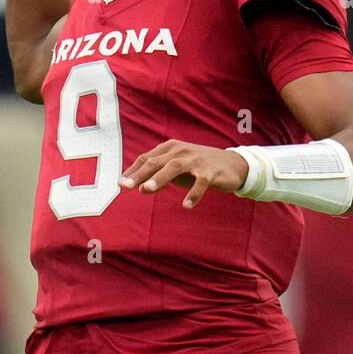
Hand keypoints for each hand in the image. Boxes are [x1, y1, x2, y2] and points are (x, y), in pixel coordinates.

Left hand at [118, 140, 249, 207]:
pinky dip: (194, 194)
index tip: (119, 183)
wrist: (233, 165)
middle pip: (157, 162)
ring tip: (145, 190)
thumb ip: (157, 175)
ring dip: (159, 179)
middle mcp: (181, 151)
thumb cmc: (198, 167)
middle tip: (126, 187)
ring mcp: (196, 160)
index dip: (132, 171)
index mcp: (170, 148)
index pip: (147, 158)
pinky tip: (186, 205)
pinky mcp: (211, 171)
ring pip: (175, 167)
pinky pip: (201, 183)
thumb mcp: (176, 169)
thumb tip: (135, 185)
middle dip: (140, 174)